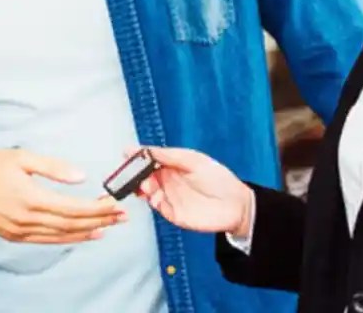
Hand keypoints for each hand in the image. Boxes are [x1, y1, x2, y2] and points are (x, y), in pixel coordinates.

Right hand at [0, 149, 125, 243]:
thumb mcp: (20, 157)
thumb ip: (52, 167)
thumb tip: (80, 176)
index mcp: (30, 198)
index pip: (73, 208)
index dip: (97, 208)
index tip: (115, 204)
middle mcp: (26, 219)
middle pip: (71, 224)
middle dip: (99, 220)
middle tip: (121, 216)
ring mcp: (20, 231)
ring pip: (61, 236)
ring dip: (87, 232)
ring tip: (108, 227)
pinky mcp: (14, 236)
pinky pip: (47, 241)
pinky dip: (67, 239)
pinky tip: (81, 234)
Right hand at [131, 146, 252, 235]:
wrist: (235, 206)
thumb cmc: (219, 179)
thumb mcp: (194, 161)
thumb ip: (169, 156)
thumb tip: (146, 149)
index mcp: (173, 165)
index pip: (150, 159)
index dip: (137, 156)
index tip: (126, 154)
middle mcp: (168, 180)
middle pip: (144, 175)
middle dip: (134, 173)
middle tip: (130, 171)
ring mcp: (169, 196)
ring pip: (146, 190)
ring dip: (141, 186)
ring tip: (143, 184)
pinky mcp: (172, 212)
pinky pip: (156, 205)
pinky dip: (151, 200)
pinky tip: (153, 196)